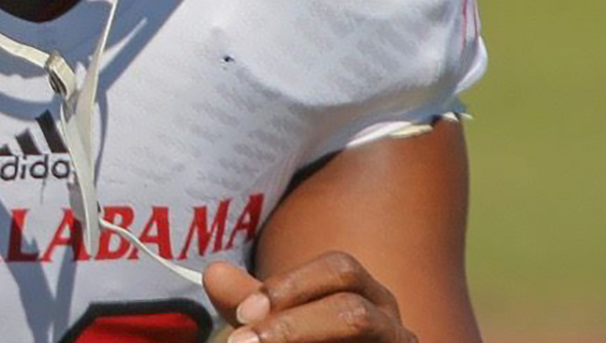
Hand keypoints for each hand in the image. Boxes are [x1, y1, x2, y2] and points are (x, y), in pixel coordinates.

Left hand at [204, 253, 414, 342]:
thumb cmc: (316, 342)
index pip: (339, 269)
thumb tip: (213, 273)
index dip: (290, 286)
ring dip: (303, 339)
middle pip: (353, 311)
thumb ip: (251, 302)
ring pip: (359, 330)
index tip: (244, 313)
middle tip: (242, 342)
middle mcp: (391, 321)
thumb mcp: (281, 324)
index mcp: (366, 292)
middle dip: (293, 326)